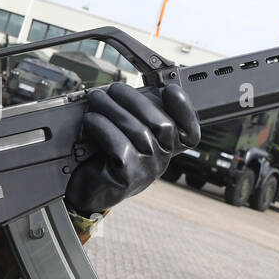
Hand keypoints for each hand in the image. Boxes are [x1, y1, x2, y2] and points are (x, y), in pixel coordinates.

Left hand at [66, 82, 199, 216]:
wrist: (89, 189)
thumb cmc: (106, 156)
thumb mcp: (126, 133)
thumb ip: (135, 115)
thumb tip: (128, 91)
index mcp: (166, 147)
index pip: (189, 132)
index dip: (186, 110)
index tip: (171, 90)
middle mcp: (162, 159)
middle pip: (163, 124)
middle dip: (136, 100)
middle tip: (114, 89)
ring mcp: (148, 170)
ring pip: (138, 131)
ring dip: (113, 109)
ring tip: (96, 99)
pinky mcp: (129, 177)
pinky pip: (120, 146)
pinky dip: (104, 127)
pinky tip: (91, 120)